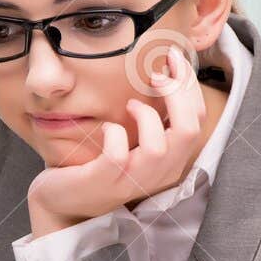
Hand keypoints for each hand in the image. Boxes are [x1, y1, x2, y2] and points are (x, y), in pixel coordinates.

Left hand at [27, 46, 208, 237]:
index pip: (197, 121)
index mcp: (171, 161)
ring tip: (130, 104)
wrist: (63, 202)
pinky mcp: (104, 182)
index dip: (189, 85)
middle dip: (177, 91)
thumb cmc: (100, 164)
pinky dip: (114, 133)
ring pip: (159, 147)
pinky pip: (117, 154)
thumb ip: (153, 118)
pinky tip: (107, 127)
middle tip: (157, 71)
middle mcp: (158, 174)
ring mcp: (131, 181)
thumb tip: (165, 71)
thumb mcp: (134, 142)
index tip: (172, 58)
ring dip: (147, 115)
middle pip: (188, 129)